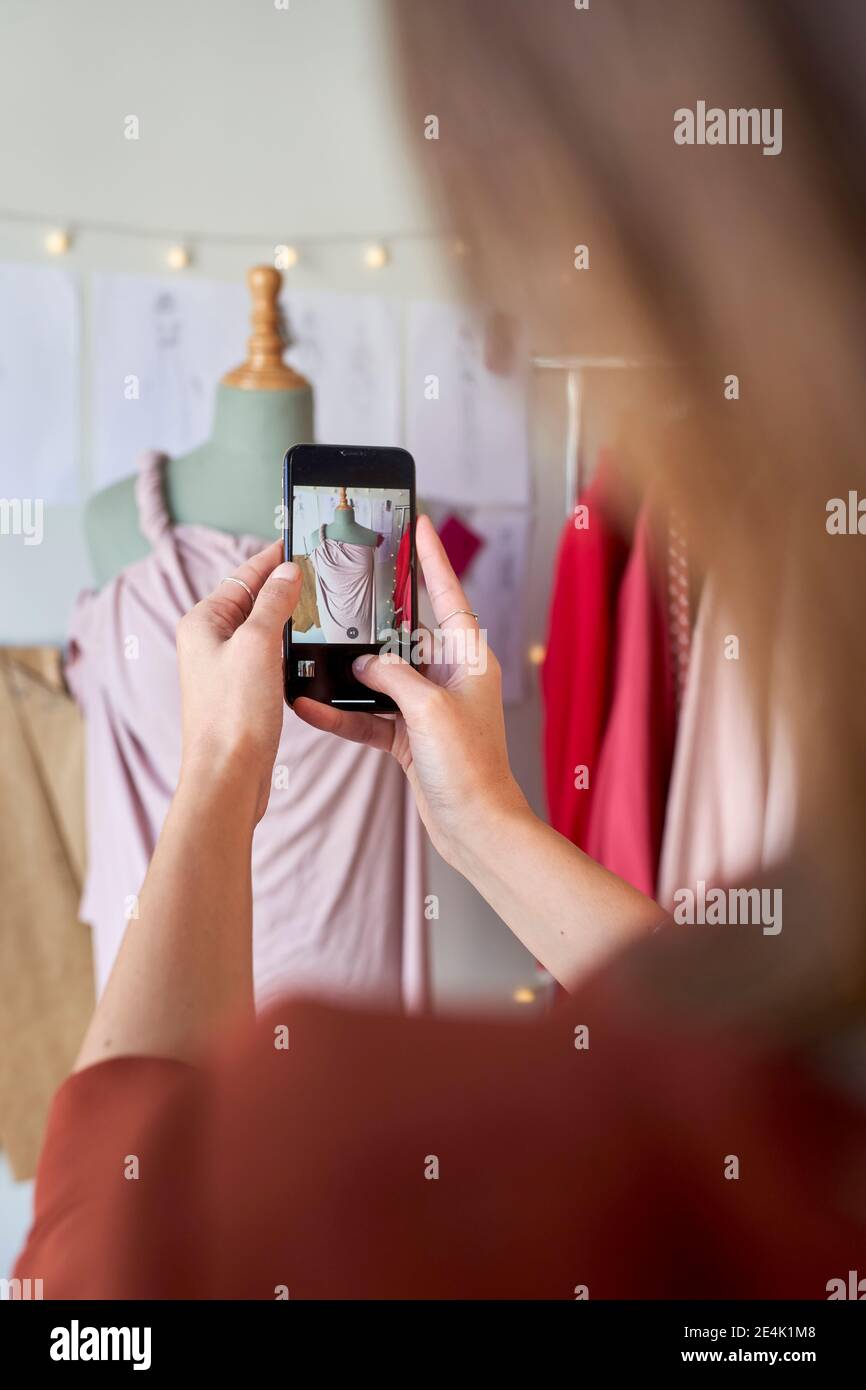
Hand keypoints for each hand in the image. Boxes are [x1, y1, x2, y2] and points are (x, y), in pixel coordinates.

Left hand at [176, 541, 300, 823]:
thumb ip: (273, 603)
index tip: (300, 541)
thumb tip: (287, 571)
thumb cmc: (233, 714)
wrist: (227, 776)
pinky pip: (267, 657)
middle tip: (320, 571)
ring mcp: (225, 669)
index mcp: (203, 622)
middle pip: (252, 600)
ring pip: (262, 629)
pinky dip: (288, 648)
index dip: (273, 557)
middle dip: (284, 585)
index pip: (243, 575)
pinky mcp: (241, 693)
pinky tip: (309, 649)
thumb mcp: (258, 645)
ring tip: (321, 604)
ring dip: (289, 617)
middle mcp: (209, 642)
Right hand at [294, 515, 528, 867]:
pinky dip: (343, 713)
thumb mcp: (429, 710)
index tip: (419, 523)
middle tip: (347, 583)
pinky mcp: (410, 737)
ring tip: (312, 652)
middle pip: (406, 633)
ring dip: (348, 673)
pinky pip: (370, 715)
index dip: (431, 558)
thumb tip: (363, 662)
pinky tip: (311, 708)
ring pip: (380, 676)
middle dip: (374, 616)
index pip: (447, 594)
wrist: (476, 828)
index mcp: (469, 657)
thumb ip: (393, 675)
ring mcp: (428, 707)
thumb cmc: (470, 767)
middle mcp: (450, 676)